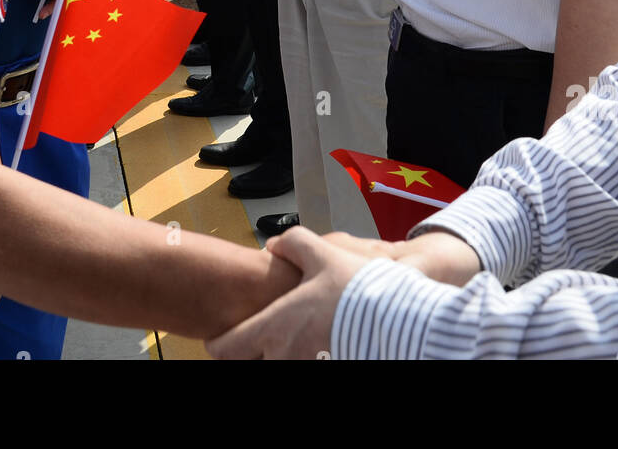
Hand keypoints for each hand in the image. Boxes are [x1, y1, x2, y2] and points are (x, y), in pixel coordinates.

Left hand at [206, 227, 367, 359]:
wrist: (396, 319)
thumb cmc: (357, 289)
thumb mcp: (324, 254)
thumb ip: (294, 244)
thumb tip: (273, 245)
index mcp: (274, 328)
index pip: (223, 351)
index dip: (221, 342)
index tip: (228, 335)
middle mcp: (283, 356)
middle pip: (246, 366)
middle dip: (250, 353)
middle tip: (262, 337)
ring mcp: (304, 369)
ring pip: (276, 369)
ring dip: (278, 357)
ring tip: (294, 341)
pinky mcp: (324, 372)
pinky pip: (303, 369)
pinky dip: (304, 360)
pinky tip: (317, 348)